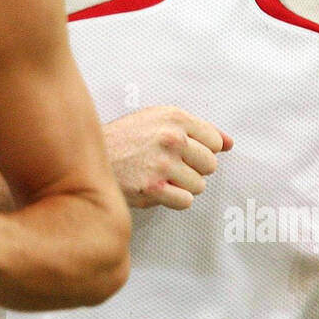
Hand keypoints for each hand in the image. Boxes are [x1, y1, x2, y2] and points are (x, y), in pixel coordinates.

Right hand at [105, 106, 232, 209]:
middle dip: (192, 169)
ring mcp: (162, 163)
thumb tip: (229, 142)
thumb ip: (197, 129)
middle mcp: (171, 137)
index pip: (215, 141)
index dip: (200, 150)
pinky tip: (156, 189)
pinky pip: (185, 201)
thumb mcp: (158, 120)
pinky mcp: (153, 188)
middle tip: (168, 166)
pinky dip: (172, 199)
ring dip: (181, 186)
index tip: (182, 152)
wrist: (88, 155)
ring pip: (198, 186)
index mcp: (174, 117)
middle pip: (210, 165)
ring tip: (159, 176)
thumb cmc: (125, 138)